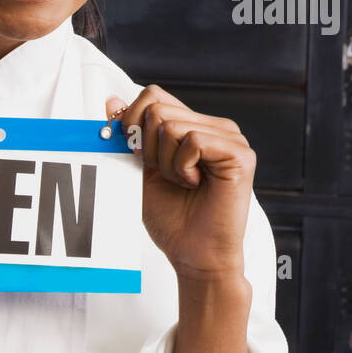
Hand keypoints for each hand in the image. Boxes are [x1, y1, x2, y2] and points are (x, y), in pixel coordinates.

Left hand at [105, 86, 254, 282]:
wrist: (193, 257)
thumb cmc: (172, 219)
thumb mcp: (140, 170)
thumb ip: (130, 134)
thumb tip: (111, 100)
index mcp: (195, 126)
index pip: (153, 95)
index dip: (133, 123)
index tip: (138, 157)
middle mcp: (216, 126)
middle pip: (158, 108)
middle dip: (148, 148)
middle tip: (168, 177)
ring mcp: (231, 138)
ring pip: (172, 125)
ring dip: (166, 162)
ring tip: (185, 183)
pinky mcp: (240, 154)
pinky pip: (193, 141)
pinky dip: (183, 167)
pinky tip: (196, 184)